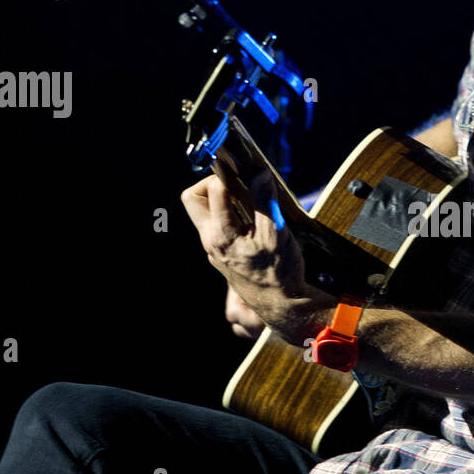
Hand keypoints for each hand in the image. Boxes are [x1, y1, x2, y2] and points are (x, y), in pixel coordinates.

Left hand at [181, 168, 331, 344]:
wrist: (280, 305)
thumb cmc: (279, 273)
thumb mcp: (277, 234)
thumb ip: (265, 202)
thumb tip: (259, 175)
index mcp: (222, 235)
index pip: (214, 190)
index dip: (230, 174)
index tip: (247, 169)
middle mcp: (211, 241)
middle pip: (193, 198)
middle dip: (212, 183)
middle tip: (237, 182)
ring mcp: (213, 248)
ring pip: (203, 212)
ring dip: (221, 199)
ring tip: (247, 197)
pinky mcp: (221, 253)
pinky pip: (216, 225)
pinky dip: (229, 213)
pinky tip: (251, 217)